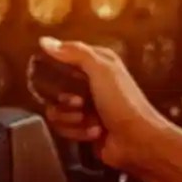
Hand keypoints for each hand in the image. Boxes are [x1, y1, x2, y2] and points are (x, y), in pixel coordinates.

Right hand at [39, 36, 169, 171]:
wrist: (137, 141)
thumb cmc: (121, 101)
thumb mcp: (101, 70)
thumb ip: (75, 53)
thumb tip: (44, 40)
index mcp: (96, 63)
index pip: (63, 56)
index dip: (56, 67)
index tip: (55, 77)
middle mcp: (89, 82)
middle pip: (54, 87)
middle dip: (64, 100)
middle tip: (78, 104)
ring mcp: (85, 107)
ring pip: (56, 110)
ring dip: (71, 119)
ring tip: (90, 121)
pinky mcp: (82, 128)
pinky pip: (64, 128)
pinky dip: (78, 132)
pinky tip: (95, 133)